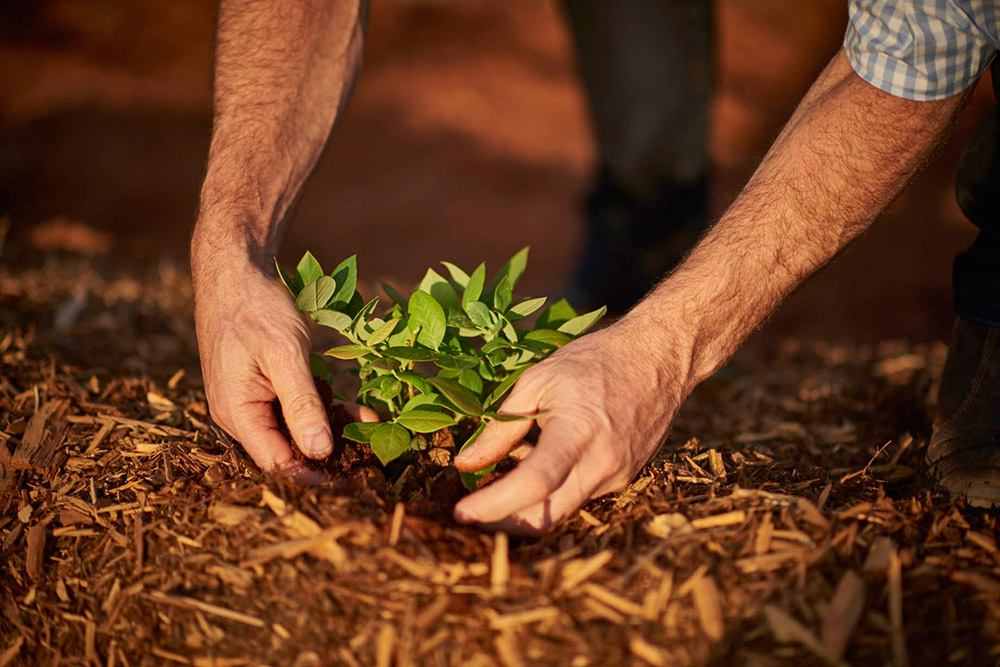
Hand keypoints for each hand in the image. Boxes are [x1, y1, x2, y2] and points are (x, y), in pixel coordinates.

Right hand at [193, 260, 375, 481]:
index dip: (314, 476)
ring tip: (372, 433)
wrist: (235, 271)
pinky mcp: (265, 387)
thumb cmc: (256, 308)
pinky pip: (296, 409)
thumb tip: (319, 452)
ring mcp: (252, 401)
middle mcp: (241, 415)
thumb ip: (301, 404)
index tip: (352, 481)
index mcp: (238, 413)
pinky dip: (326, 409)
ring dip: (333, 432)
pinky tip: (359, 412)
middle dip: (328, 456)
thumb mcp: (285, 355)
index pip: (277, 463)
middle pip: (286, 451)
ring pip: (295, 430)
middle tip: (370, 463)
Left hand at [452, 317, 689, 534]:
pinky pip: (579, 497)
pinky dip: (552, 491)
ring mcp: (619, 476)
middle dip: (502, 522)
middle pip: (546, 517)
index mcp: (579, 432)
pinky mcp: (625, 479)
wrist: (660, 357)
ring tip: (504, 472)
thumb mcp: (538, 381)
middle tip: (469, 512)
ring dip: (525, 505)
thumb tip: (465, 464)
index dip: (493, 505)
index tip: (461, 513)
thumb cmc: (595, 361)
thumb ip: (501, 427)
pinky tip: (540, 460)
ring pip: (562, 511)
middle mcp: (604, 464)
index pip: (533, 484)